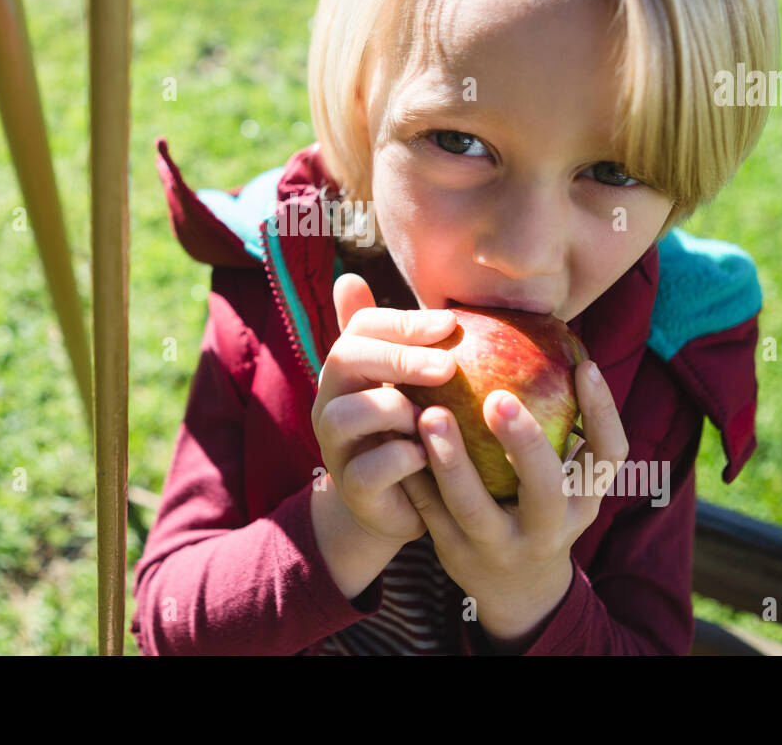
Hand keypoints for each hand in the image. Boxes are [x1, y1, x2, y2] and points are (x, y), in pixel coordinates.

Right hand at [311, 272, 459, 547]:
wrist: (403, 505)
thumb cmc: (413, 431)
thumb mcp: (412, 382)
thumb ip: (405, 337)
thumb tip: (370, 277)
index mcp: (350, 369)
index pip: (361, 326)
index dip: (403, 321)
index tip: (450, 324)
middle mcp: (332, 401)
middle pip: (345, 358)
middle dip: (398, 357)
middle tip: (448, 367)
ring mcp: (335, 445)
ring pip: (348, 414)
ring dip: (395, 410)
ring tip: (433, 418)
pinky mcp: (351, 488)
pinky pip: (367, 468)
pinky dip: (402, 458)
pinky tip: (429, 456)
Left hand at [399, 359, 628, 645]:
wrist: (516, 590)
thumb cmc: (539, 508)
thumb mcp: (566, 479)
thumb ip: (563, 424)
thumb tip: (557, 338)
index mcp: (583, 500)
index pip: (608, 457)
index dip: (602, 412)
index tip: (584, 364)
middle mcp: (549, 528)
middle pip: (545, 490)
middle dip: (524, 443)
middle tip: (498, 397)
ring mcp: (500, 547)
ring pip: (475, 508)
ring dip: (452, 461)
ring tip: (430, 414)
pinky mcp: (455, 554)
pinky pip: (430, 511)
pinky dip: (414, 474)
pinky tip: (397, 435)